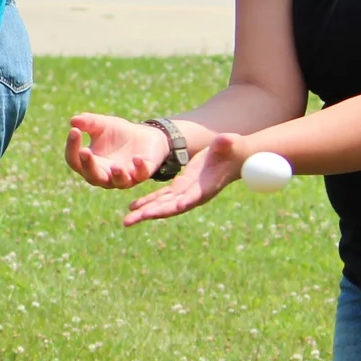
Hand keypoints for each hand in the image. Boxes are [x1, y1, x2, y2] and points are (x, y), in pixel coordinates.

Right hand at [65, 114, 168, 188]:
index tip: (74, 130)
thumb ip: (88, 123)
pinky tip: (137, 158)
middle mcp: (106, 176)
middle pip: (93, 177)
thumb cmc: (119, 133)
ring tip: (116, 165)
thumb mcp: (103, 125)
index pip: (75, 161)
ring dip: (117, 175)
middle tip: (84, 151)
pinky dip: (139, 168)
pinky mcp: (143, 173)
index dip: (72, 148)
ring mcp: (125, 177)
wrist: (146, 136)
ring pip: (118, 182)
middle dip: (88, 165)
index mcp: (92, 164)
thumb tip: (73, 120)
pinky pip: (141, 175)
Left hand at [122, 132, 241, 224]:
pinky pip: (161, 198)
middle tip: (130, 221)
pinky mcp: (181, 187)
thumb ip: (227, 144)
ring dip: (144, 212)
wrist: (233, 157)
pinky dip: (148, 202)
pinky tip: (133, 206)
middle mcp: (194, 195)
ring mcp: (186, 192)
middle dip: (150, 214)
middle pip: (170, 207)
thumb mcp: (230, 144)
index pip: (190, 198)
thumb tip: (227, 140)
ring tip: (127, 220)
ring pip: (162, 205)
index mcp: (206, 187)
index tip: (159, 212)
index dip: (177, 205)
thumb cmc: (233, 150)